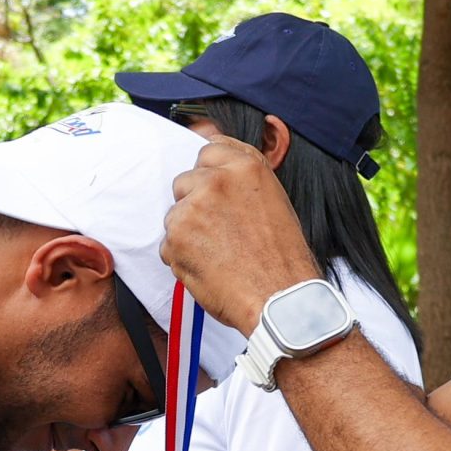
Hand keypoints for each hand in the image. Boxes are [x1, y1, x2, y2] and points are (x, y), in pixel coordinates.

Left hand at [162, 136, 322, 335]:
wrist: (280, 299)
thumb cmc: (282, 257)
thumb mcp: (274, 200)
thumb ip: (242, 179)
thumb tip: (213, 158)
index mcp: (246, 166)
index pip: (208, 151)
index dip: (209, 175)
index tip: (215, 194)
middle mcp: (217, 180)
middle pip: (185, 181)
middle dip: (195, 205)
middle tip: (220, 233)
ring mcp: (193, 206)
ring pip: (174, 215)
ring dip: (188, 233)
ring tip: (219, 254)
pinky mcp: (176, 236)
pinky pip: (167, 245)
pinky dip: (182, 259)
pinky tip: (210, 268)